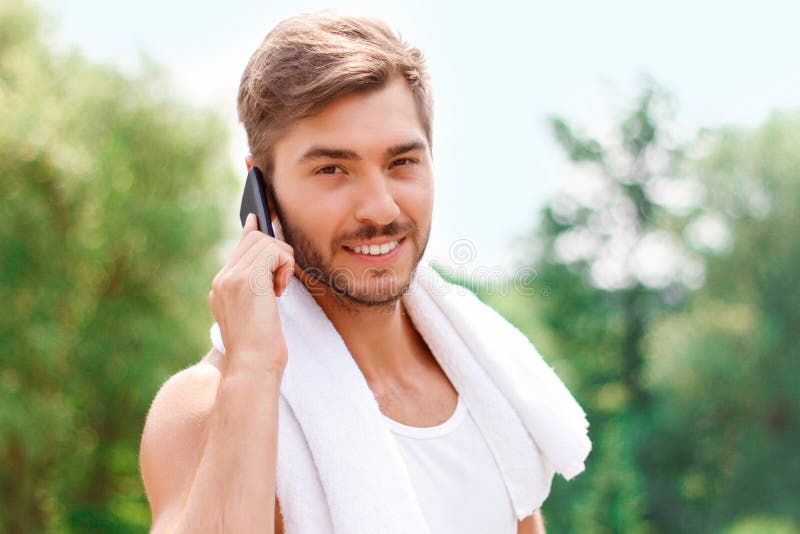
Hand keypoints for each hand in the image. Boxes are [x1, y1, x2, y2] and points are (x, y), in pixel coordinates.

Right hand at [208, 213, 294, 373]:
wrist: (252, 366)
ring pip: (265, 242)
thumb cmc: (259, 348)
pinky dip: (285, 266)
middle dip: (276, 253)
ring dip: (283, 261)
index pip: (239, 248)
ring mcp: (231, 278)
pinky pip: (275, 251)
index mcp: (221, 287)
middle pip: (254, 239)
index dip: (252, 233)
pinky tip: (279, 290)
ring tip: (278, 289)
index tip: (257, 220)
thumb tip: (267, 265)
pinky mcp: (247, 279)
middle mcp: (222, 279)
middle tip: (279, 283)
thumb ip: (255, 286)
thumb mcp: (254, 313)